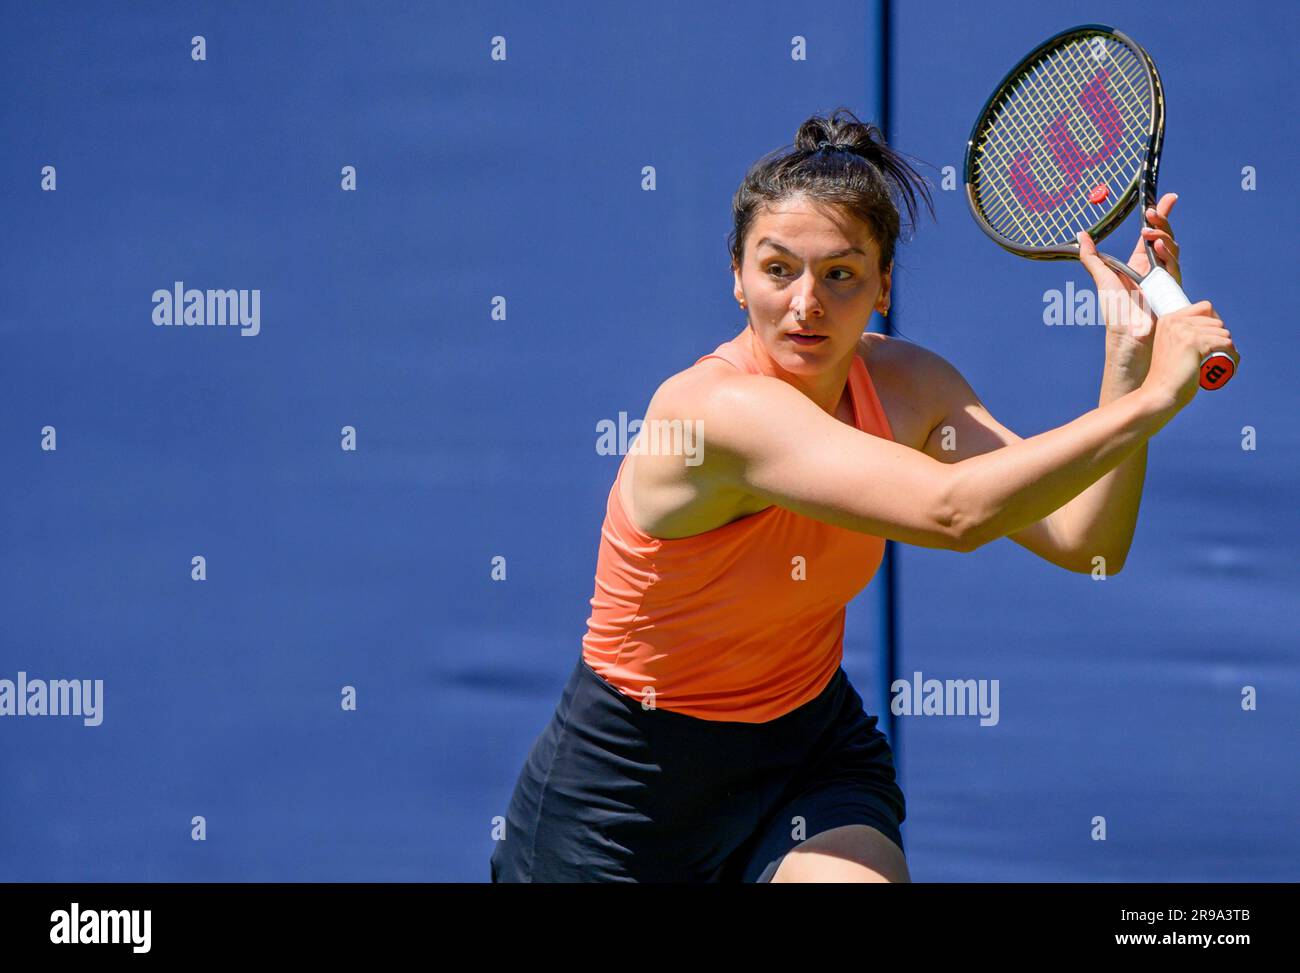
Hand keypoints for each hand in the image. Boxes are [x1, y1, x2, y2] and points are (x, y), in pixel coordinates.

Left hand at [1076, 192, 1181, 351]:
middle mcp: (1154, 268)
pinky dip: (1168, 255)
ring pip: (1172, 248)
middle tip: (1153, 211)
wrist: (1127, 337)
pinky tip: (1159, 248)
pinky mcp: (1172, 288)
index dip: (1160, 215)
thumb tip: (1080, 235)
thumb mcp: (1102, 279)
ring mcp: (1165, 277)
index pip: (1150, 234)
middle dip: (1163, 220)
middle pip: (1164, 236)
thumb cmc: (1115, 312)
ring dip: (1163, 236)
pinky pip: (1174, 266)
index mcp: (1138, 264)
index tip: (1168, 198)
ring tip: (1149, 232)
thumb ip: (1092, 258)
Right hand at [1140, 300, 1236, 410]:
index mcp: (1168, 319)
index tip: (1215, 339)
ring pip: (1222, 332)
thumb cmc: (1168, 376)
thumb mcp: (1171, 348)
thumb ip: (1180, 335)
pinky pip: (1225, 343)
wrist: (1159, 393)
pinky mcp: (1193, 342)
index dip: (1215, 322)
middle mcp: (1174, 321)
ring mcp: (1183, 331)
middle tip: (1222, 354)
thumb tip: (1208, 326)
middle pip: (1216, 321)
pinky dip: (1233, 353)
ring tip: (1226, 360)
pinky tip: (1232, 362)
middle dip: (1223, 337)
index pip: (1205, 307)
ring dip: (1229, 346)